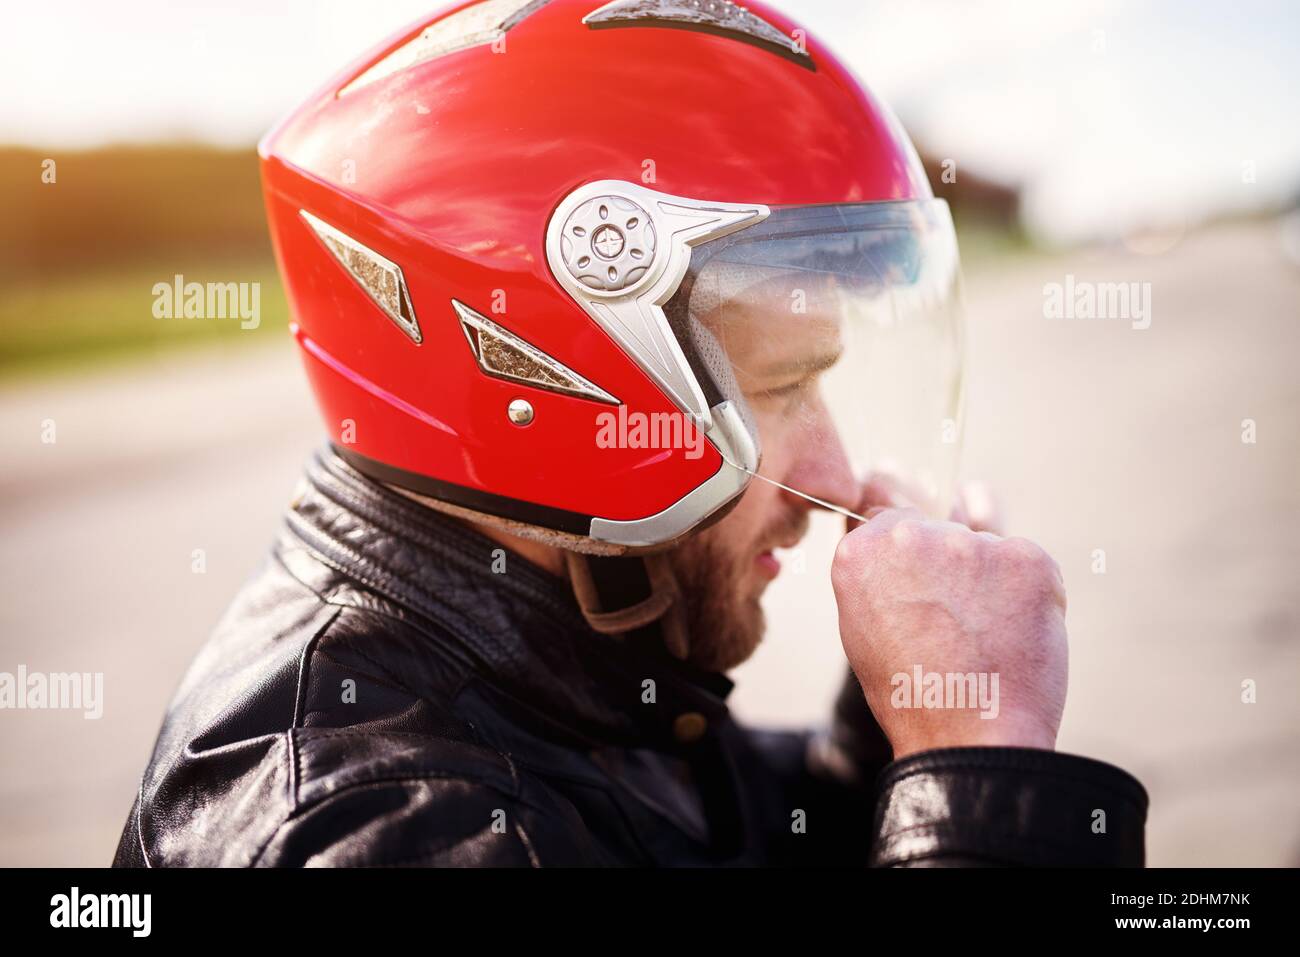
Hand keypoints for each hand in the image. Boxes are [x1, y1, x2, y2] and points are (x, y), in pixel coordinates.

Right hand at [832, 477, 1066, 758]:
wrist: (971, 737)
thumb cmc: (914, 693)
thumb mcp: (864, 626)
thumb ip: (876, 571)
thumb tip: (898, 525)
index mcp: (862, 550)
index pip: (892, 522)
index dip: (912, 560)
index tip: (921, 593)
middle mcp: (912, 534)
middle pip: (939, 530)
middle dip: (949, 567)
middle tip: (953, 626)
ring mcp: (971, 543)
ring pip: (984, 548)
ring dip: (988, 581)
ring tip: (982, 639)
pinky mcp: (1026, 557)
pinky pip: (1027, 564)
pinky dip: (1027, 594)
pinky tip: (1012, 635)